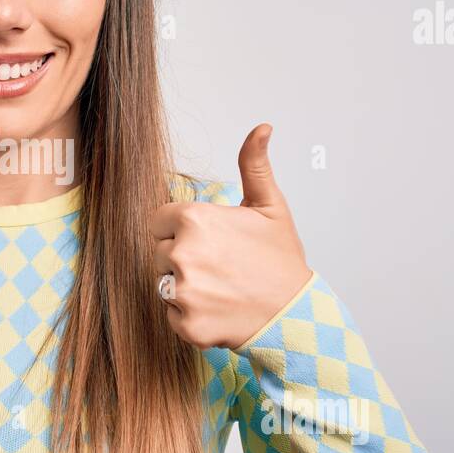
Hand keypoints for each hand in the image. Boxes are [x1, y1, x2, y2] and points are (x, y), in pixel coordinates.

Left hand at [149, 123, 311, 350]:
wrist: (296, 314)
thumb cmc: (280, 259)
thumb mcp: (270, 206)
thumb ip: (254, 165)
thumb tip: (262, 128)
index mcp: (194, 220)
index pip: (157, 221)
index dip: (178, 229)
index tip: (206, 239)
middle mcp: (182, 254)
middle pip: (157, 251)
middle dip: (180, 257)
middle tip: (218, 265)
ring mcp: (182, 292)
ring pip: (162, 283)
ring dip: (183, 285)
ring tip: (218, 286)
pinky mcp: (185, 324)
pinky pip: (171, 314)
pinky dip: (190, 315)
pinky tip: (218, 308)